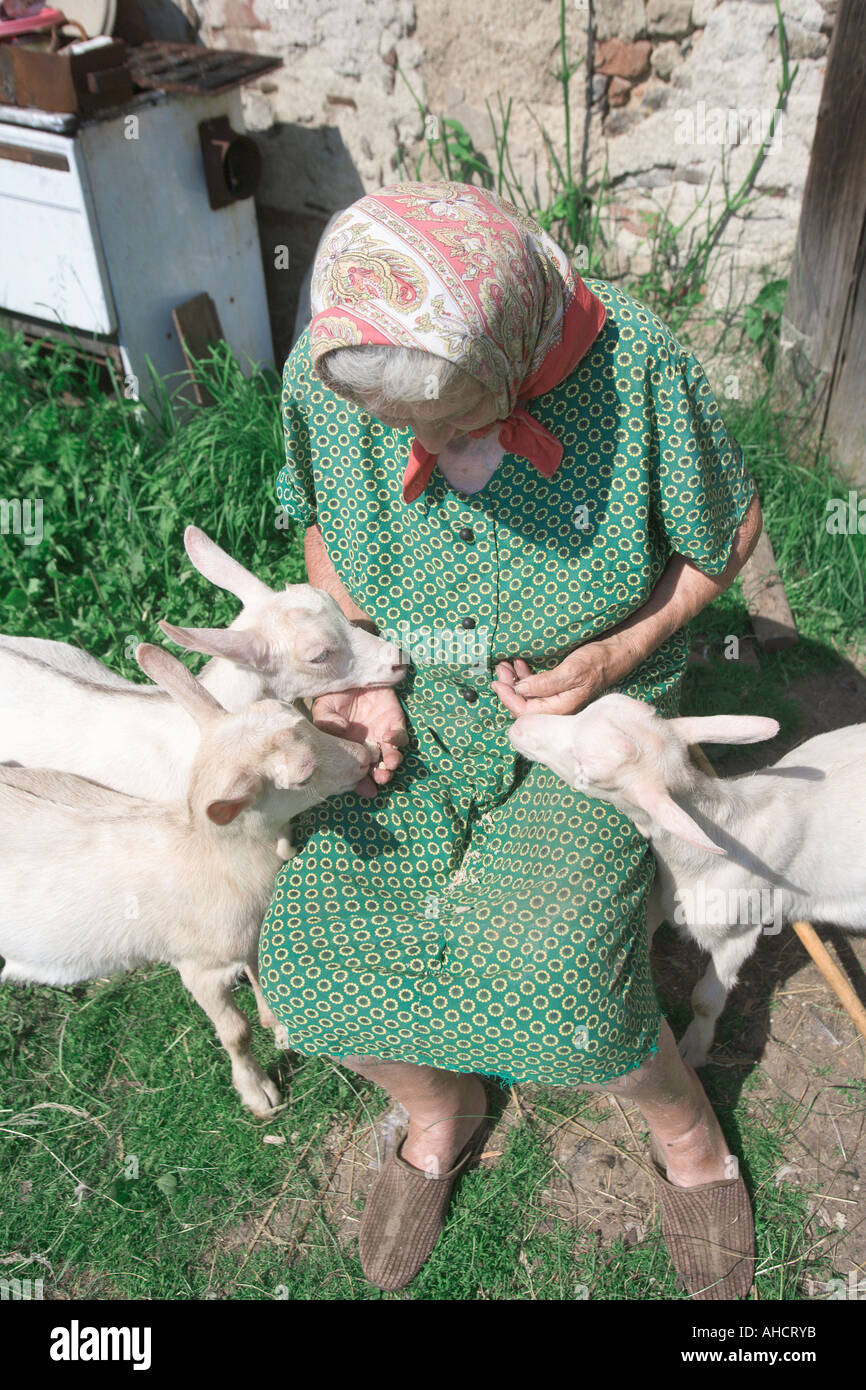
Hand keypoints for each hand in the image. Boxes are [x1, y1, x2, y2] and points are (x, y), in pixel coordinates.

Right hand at [312, 686, 407, 798]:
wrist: (354, 673)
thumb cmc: (335, 694)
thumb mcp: (324, 706)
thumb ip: (325, 721)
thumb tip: (339, 728)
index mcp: (348, 749)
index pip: (356, 772)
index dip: (361, 784)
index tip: (366, 791)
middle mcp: (367, 746)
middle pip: (376, 768)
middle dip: (380, 776)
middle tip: (380, 779)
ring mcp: (382, 735)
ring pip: (392, 755)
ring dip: (392, 762)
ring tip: (389, 765)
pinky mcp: (395, 722)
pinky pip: (400, 736)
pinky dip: (397, 740)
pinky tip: (388, 738)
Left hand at [490, 643, 617, 716]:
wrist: (616, 653)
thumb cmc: (598, 661)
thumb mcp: (571, 671)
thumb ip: (545, 683)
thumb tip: (519, 690)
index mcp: (561, 709)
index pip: (526, 713)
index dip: (509, 699)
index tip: (497, 683)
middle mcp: (558, 707)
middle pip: (523, 706)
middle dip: (508, 688)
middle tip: (501, 668)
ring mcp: (557, 699)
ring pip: (527, 697)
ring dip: (514, 681)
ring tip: (506, 664)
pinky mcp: (558, 689)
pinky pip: (535, 689)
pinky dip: (524, 678)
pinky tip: (519, 665)